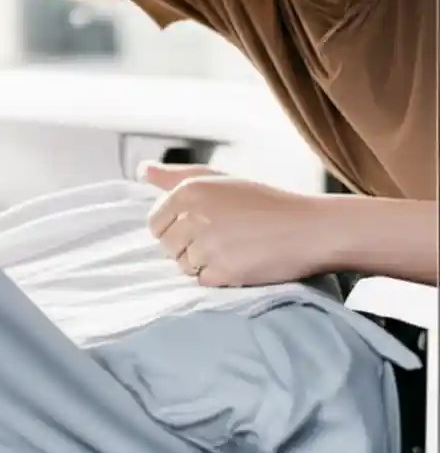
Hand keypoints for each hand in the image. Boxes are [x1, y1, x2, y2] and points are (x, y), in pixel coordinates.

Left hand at [141, 163, 334, 286]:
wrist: (311, 228)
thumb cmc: (265, 204)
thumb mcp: (220, 180)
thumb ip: (176, 176)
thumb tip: (141, 170)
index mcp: (188, 191)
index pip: (155, 223)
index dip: (176, 229)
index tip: (204, 226)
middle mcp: (192, 215)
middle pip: (167, 246)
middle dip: (189, 247)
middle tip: (225, 238)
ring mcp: (207, 244)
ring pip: (183, 266)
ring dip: (204, 263)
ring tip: (235, 249)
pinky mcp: (222, 270)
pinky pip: (203, 281)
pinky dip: (220, 278)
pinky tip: (243, 262)